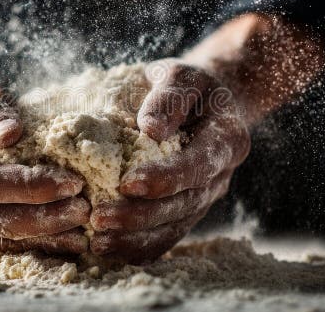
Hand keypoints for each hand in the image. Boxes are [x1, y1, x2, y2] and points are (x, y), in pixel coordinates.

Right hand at [0, 72, 90, 253]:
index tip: (71, 182)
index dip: (31, 184)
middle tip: (85, 209)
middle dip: (45, 218)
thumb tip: (12, 132)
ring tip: (85, 227)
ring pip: (6, 236)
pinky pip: (10, 243)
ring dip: (48, 236)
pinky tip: (72, 240)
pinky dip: (41, 243)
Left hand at [89, 59, 249, 261]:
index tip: (128, 183)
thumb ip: (170, 97)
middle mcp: (221, 175)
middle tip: (99, 218)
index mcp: (227, 139)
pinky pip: (167, 235)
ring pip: (175, 226)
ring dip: (136, 238)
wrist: (206, 102)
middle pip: (184, 204)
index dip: (165, 178)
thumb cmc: (187, 85)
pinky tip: (109, 251)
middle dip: (141, 216)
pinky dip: (139, 247)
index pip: (197, 165)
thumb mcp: (181, 74)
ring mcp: (206, 197)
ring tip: (98, 241)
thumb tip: (150, 129)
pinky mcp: (188, 210)